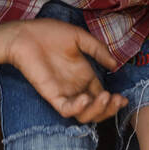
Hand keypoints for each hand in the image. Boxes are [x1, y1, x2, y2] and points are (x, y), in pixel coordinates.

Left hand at [1, 20, 127, 122]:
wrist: (25, 34)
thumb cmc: (49, 33)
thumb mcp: (79, 38)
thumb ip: (97, 50)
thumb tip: (114, 64)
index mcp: (84, 76)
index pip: (102, 95)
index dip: (114, 101)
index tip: (124, 98)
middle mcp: (76, 88)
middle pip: (96, 110)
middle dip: (110, 109)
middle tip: (116, 99)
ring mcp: (64, 93)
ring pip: (84, 115)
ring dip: (97, 111)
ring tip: (104, 97)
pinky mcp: (52, 95)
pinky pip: (66, 110)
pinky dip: (78, 109)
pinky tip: (85, 98)